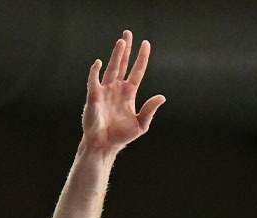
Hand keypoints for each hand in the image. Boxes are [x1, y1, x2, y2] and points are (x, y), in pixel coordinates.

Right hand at [81, 32, 164, 153]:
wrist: (104, 145)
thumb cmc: (121, 136)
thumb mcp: (141, 124)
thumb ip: (150, 110)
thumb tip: (162, 97)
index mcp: (129, 94)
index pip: (137, 71)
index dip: (142, 58)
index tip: (146, 44)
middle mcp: (117, 89)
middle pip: (123, 64)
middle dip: (126, 49)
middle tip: (128, 33)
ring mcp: (105, 91)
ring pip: (111, 68)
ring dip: (116, 55)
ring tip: (121, 41)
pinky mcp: (94, 96)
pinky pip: (94, 80)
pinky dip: (96, 71)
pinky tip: (99, 62)